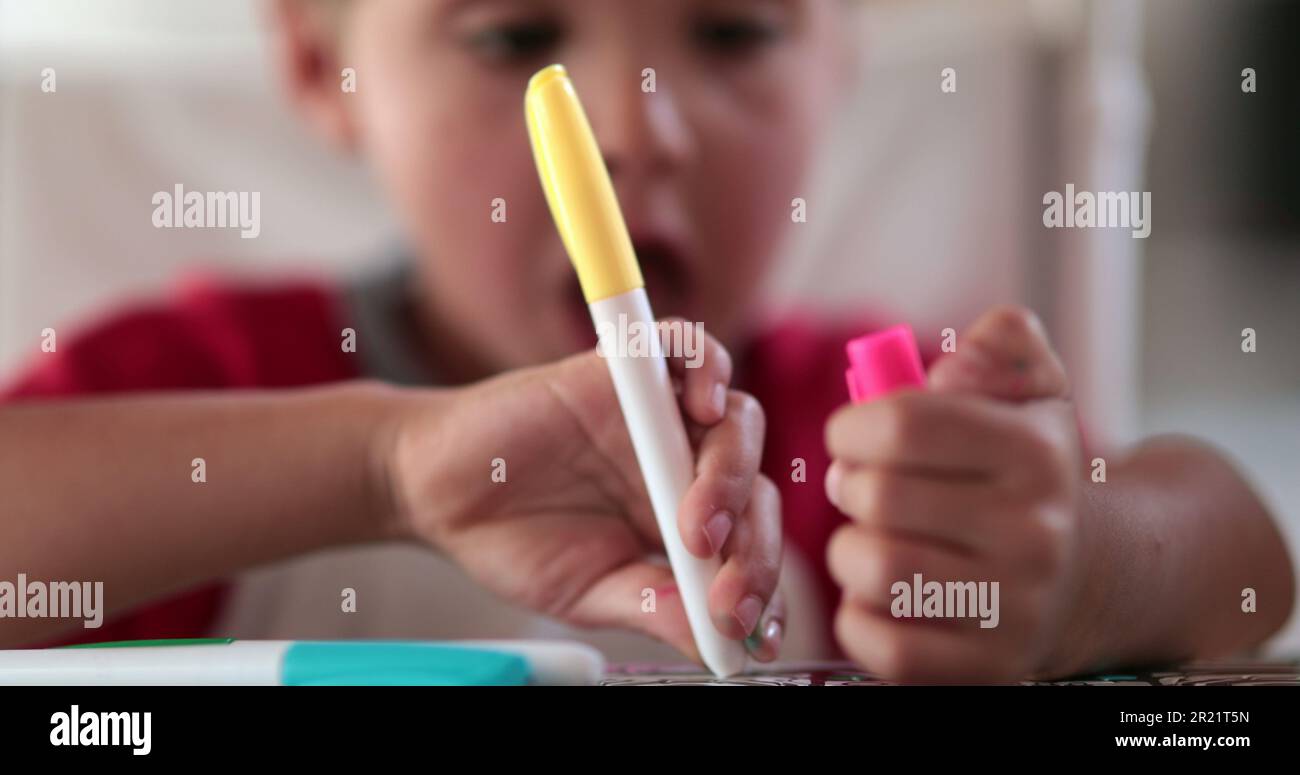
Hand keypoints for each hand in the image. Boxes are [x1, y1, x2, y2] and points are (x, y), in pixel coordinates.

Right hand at [384, 328, 783, 662]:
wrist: (439, 492)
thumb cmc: (515, 541)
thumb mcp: (591, 593)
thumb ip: (658, 609)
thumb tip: (724, 648)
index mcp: (687, 522)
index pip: (751, 543)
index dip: (763, 584)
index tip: (751, 630)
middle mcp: (686, 466)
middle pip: (756, 487)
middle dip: (753, 546)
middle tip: (723, 592)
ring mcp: (661, 416)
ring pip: (736, 421)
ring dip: (733, 475)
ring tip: (698, 528)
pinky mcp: (626, 370)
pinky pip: (688, 346)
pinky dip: (707, 364)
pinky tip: (702, 404)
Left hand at [824, 306, 1085, 681]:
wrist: (1093, 575)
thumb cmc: (1032, 475)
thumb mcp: (1034, 393)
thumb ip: (1002, 347)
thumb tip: (948, 367)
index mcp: (1036, 454)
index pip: (905, 423)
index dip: (852, 427)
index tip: (851, 436)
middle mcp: (1034, 533)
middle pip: (877, 496)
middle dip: (848, 486)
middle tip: (861, 489)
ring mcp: (1015, 608)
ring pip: (873, 570)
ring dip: (848, 550)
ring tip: (869, 539)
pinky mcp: (990, 669)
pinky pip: (882, 645)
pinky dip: (858, 618)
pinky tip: (879, 597)